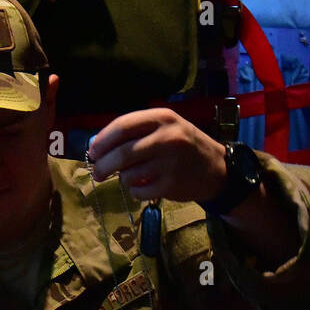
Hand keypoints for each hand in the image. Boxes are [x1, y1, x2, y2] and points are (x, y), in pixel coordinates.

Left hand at [86, 108, 227, 203]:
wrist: (217, 169)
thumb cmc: (184, 146)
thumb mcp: (166, 127)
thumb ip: (136, 132)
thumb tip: (97, 145)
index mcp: (162, 118)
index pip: (123, 126)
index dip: (103, 140)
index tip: (92, 151)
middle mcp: (167, 138)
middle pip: (122, 153)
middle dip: (103, 165)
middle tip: (97, 172)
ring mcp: (170, 163)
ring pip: (128, 174)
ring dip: (122, 178)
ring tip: (128, 177)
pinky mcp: (172, 185)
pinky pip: (139, 192)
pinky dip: (134, 191)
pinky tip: (142, 187)